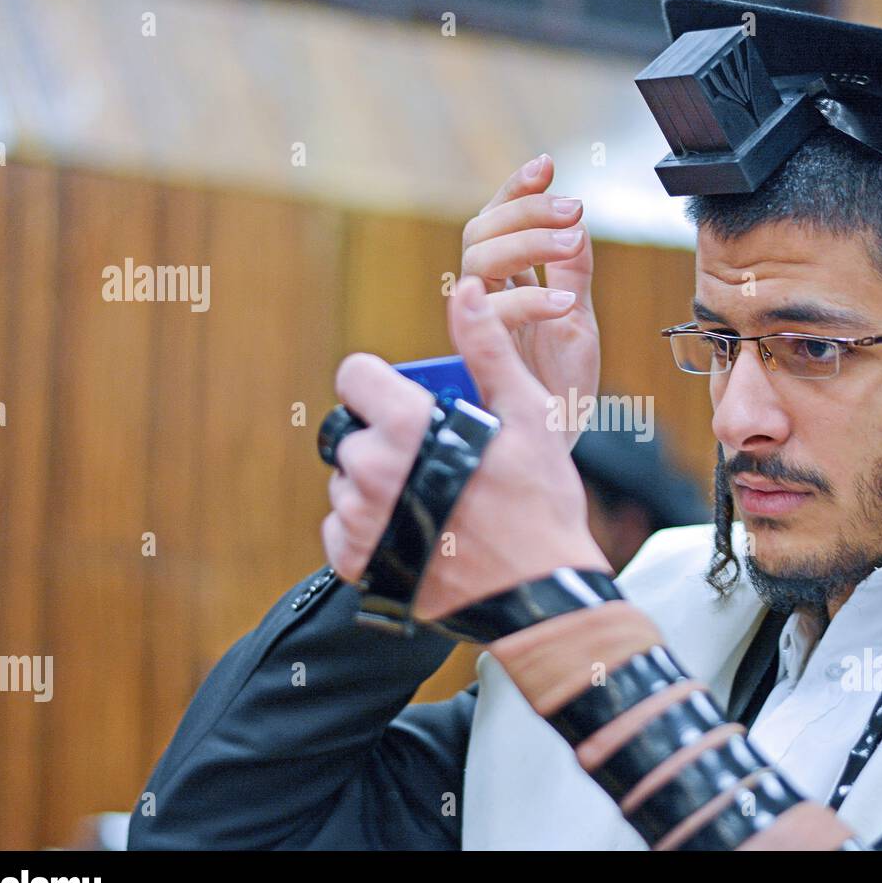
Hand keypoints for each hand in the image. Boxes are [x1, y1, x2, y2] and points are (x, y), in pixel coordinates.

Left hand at [323, 276, 609, 620]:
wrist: (540, 591)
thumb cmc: (541, 501)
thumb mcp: (526, 414)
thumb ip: (486, 350)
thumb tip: (466, 291)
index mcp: (406, 427)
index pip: (353, 376)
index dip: (379, 382)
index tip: (407, 399)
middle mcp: (371, 472)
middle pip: (351, 432)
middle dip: (384, 436)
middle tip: (431, 455)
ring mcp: (361, 521)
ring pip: (346, 481)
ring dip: (374, 483)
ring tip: (426, 496)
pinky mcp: (359, 563)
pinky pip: (340, 529)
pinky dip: (366, 527)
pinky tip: (408, 526)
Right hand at [461, 154, 598, 444]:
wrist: (554, 446)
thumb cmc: (559, 391)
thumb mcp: (577, 322)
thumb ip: (572, 272)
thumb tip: (575, 219)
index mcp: (501, 287)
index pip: (494, 224)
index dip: (513, 191)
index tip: (545, 164)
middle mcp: (480, 302)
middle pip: (480, 232)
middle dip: (525, 212)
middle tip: (571, 210)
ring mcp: (476, 327)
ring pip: (479, 261)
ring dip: (527, 243)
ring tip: (572, 242)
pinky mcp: (479, 358)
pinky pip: (491, 315)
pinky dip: (529, 300)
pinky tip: (564, 302)